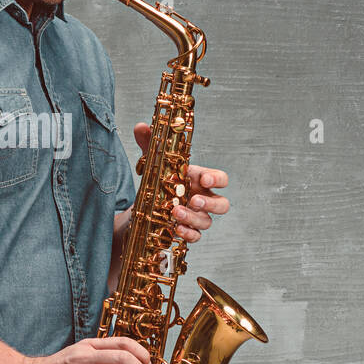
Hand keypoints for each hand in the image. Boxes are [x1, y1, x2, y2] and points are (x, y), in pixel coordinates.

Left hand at [132, 122, 228, 244]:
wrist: (142, 208)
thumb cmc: (156, 181)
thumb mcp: (152, 162)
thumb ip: (149, 144)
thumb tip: (141, 127)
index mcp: (199, 180)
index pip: (220, 179)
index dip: (216, 179)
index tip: (204, 178)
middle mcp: (201, 199)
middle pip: (222, 204)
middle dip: (211, 203)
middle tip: (194, 200)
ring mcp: (195, 217)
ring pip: (207, 221)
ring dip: (193, 218)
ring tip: (175, 213)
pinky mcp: (186, 231)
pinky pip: (195, 236)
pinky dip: (189, 234)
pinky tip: (177, 229)